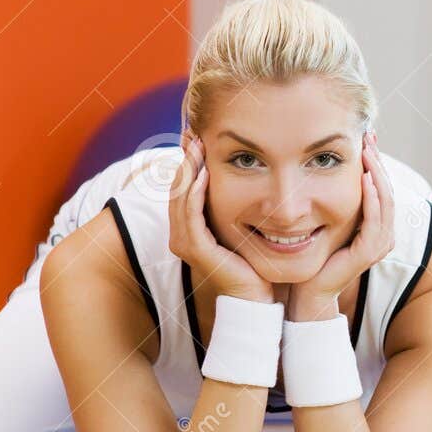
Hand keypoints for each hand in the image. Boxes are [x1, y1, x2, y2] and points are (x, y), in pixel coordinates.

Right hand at [168, 131, 285, 304]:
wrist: (255, 298)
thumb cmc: (253, 265)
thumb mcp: (241, 229)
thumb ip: (236, 208)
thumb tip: (247, 180)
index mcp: (189, 230)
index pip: (182, 189)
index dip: (188, 163)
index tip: (197, 137)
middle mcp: (180, 235)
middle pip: (176, 188)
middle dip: (185, 160)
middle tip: (192, 133)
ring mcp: (184, 242)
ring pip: (180, 198)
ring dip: (188, 170)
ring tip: (196, 146)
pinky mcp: (195, 249)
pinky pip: (191, 215)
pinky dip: (195, 193)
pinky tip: (204, 174)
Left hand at [287, 136, 395, 319]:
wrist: (309, 289)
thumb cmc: (316, 255)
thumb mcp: (328, 219)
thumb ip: (335, 199)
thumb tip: (325, 167)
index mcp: (377, 225)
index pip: (382, 187)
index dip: (376, 161)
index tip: (366, 136)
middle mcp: (383, 234)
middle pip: (387, 190)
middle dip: (378, 162)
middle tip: (369, 136)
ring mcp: (379, 244)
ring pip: (385, 202)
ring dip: (377, 175)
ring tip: (368, 153)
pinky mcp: (368, 253)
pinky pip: (375, 221)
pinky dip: (372, 199)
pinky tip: (365, 181)